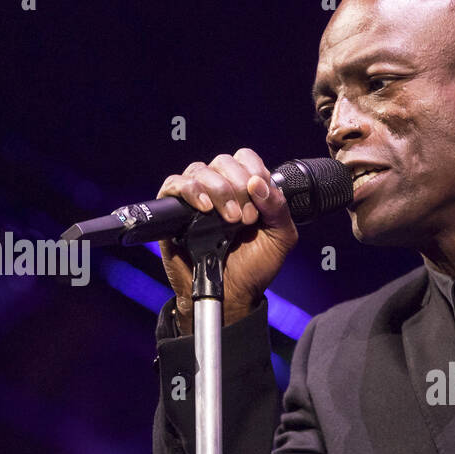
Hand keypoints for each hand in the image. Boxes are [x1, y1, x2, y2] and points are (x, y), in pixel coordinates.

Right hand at [157, 148, 298, 331]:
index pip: (246, 158)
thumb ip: (279, 208)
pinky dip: (189, 191)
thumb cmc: (254, 267)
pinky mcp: (173, 211)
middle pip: (223, 161)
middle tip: (245, 218)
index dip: (254, 171)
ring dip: (219, 190)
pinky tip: (205, 208)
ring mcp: (195, 198)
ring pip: (199, 170)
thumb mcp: (280, 238)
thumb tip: (258, 182)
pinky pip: (173, 184)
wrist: (231, 295)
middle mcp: (219, 188)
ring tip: (229, 220)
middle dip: (238, 185)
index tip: (260, 200)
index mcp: (245, 189)